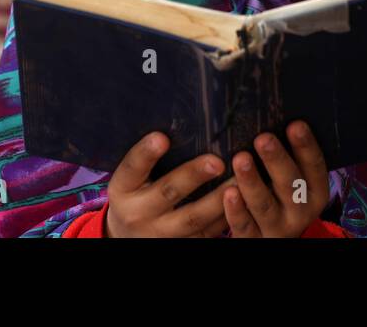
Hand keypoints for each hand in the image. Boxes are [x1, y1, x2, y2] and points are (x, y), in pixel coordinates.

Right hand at [105, 131, 230, 237]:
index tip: (161, 137)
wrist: (127, 238)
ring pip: (194, 217)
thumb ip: (146, 159)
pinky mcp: (182, 245)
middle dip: (193, 175)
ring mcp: (161, 234)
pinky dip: (226, 216)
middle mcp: (139, 213)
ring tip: (240, 179)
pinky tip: (243, 199)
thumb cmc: (135, 195)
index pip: (132, 168)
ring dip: (219, 198)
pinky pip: (207, 232)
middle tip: (217, 161)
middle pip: (168, 192)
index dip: (146, 153)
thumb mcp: (130, 180)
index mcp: (123, 189)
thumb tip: (180, 120)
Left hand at [223, 121, 329, 237]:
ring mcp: (277, 227)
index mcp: (315, 192)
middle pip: (289, 184)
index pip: (314, 167)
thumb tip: (273, 110)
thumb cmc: (280, 193)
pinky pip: (244, 226)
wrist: (273, 234)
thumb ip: (288, 155)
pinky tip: (228, 193)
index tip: (295, 124)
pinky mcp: (254, 240)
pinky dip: (236, 211)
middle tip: (263, 138)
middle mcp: (300, 212)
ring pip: (264, 205)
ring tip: (241, 159)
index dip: (306, 146)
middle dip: (276, 161)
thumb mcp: (293, 178)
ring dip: (252, 182)